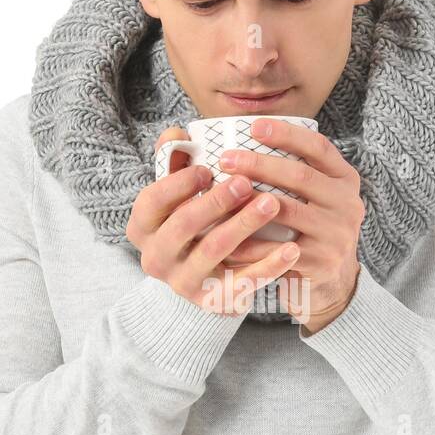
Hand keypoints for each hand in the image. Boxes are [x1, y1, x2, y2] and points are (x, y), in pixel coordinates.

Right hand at [125, 127, 302, 316]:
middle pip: (183, 225)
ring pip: (214, 250)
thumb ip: (175, 162)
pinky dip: (269, 266)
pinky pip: (243, 283)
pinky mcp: (212, 302)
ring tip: (273, 203)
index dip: (177, 184)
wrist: (206, 281)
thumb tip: (177, 132)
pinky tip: (292, 248)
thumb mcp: (179, 195)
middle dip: (216, 201)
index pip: (151, 201)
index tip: (206, 169)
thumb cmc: (195, 223)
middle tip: (247, 182)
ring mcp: (183, 283)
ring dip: (244, 225)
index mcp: (142, 228)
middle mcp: (156, 258)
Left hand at [215, 118, 363, 329]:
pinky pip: (277, 247)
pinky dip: (248, 240)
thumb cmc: (312, 229)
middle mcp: (348, 204)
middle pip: (300, 176)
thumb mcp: (318, 197)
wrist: (333, 281)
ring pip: (286, 210)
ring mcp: (337, 235)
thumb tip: (246, 137)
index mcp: (346, 180)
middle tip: (226, 159)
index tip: (254, 126)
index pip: (319, 148)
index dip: (287, 134)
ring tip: (220, 192)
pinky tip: (224, 232)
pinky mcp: (321, 262)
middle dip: (259, 164)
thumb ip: (298, 172)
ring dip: (248, 199)